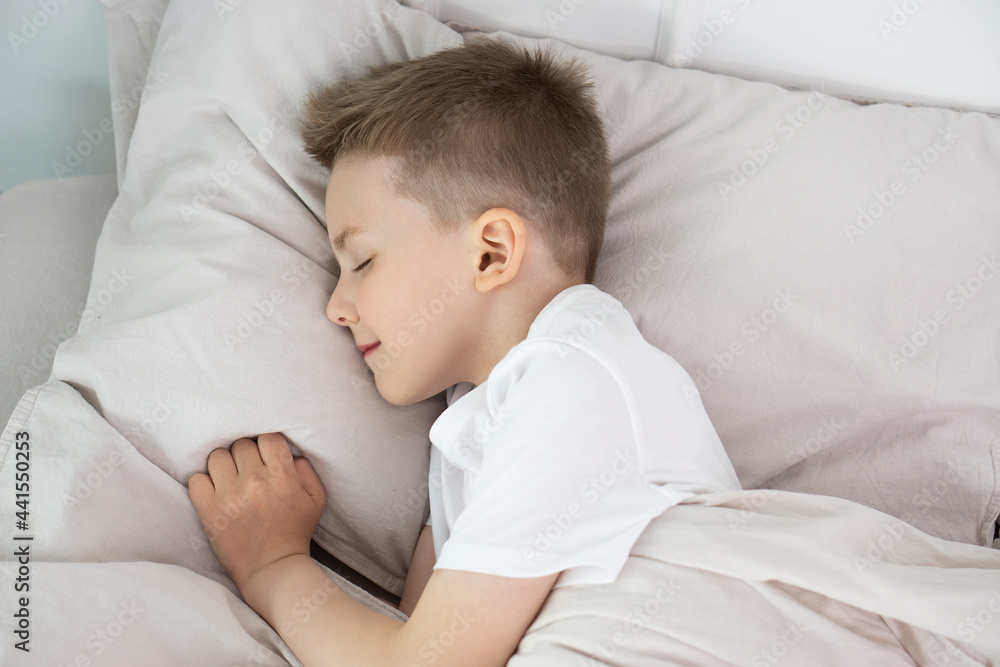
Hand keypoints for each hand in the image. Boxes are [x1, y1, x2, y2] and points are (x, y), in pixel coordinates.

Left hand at [187, 432, 326, 593]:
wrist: (272, 567)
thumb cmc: (295, 531)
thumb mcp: (316, 499)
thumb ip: (307, 469)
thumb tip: (291, 453)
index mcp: (281, 475)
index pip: (267, 437)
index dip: (266, 445)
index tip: (265, 456)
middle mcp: (254, 481)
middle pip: (240, 445)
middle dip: (245, 455)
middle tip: (248, 471)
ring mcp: (228, 495)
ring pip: (217, 456)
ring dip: (223, 465)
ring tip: (230, 479)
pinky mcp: (209, 510)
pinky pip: (196, 479)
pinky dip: (203, 483)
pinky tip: (215, 491)